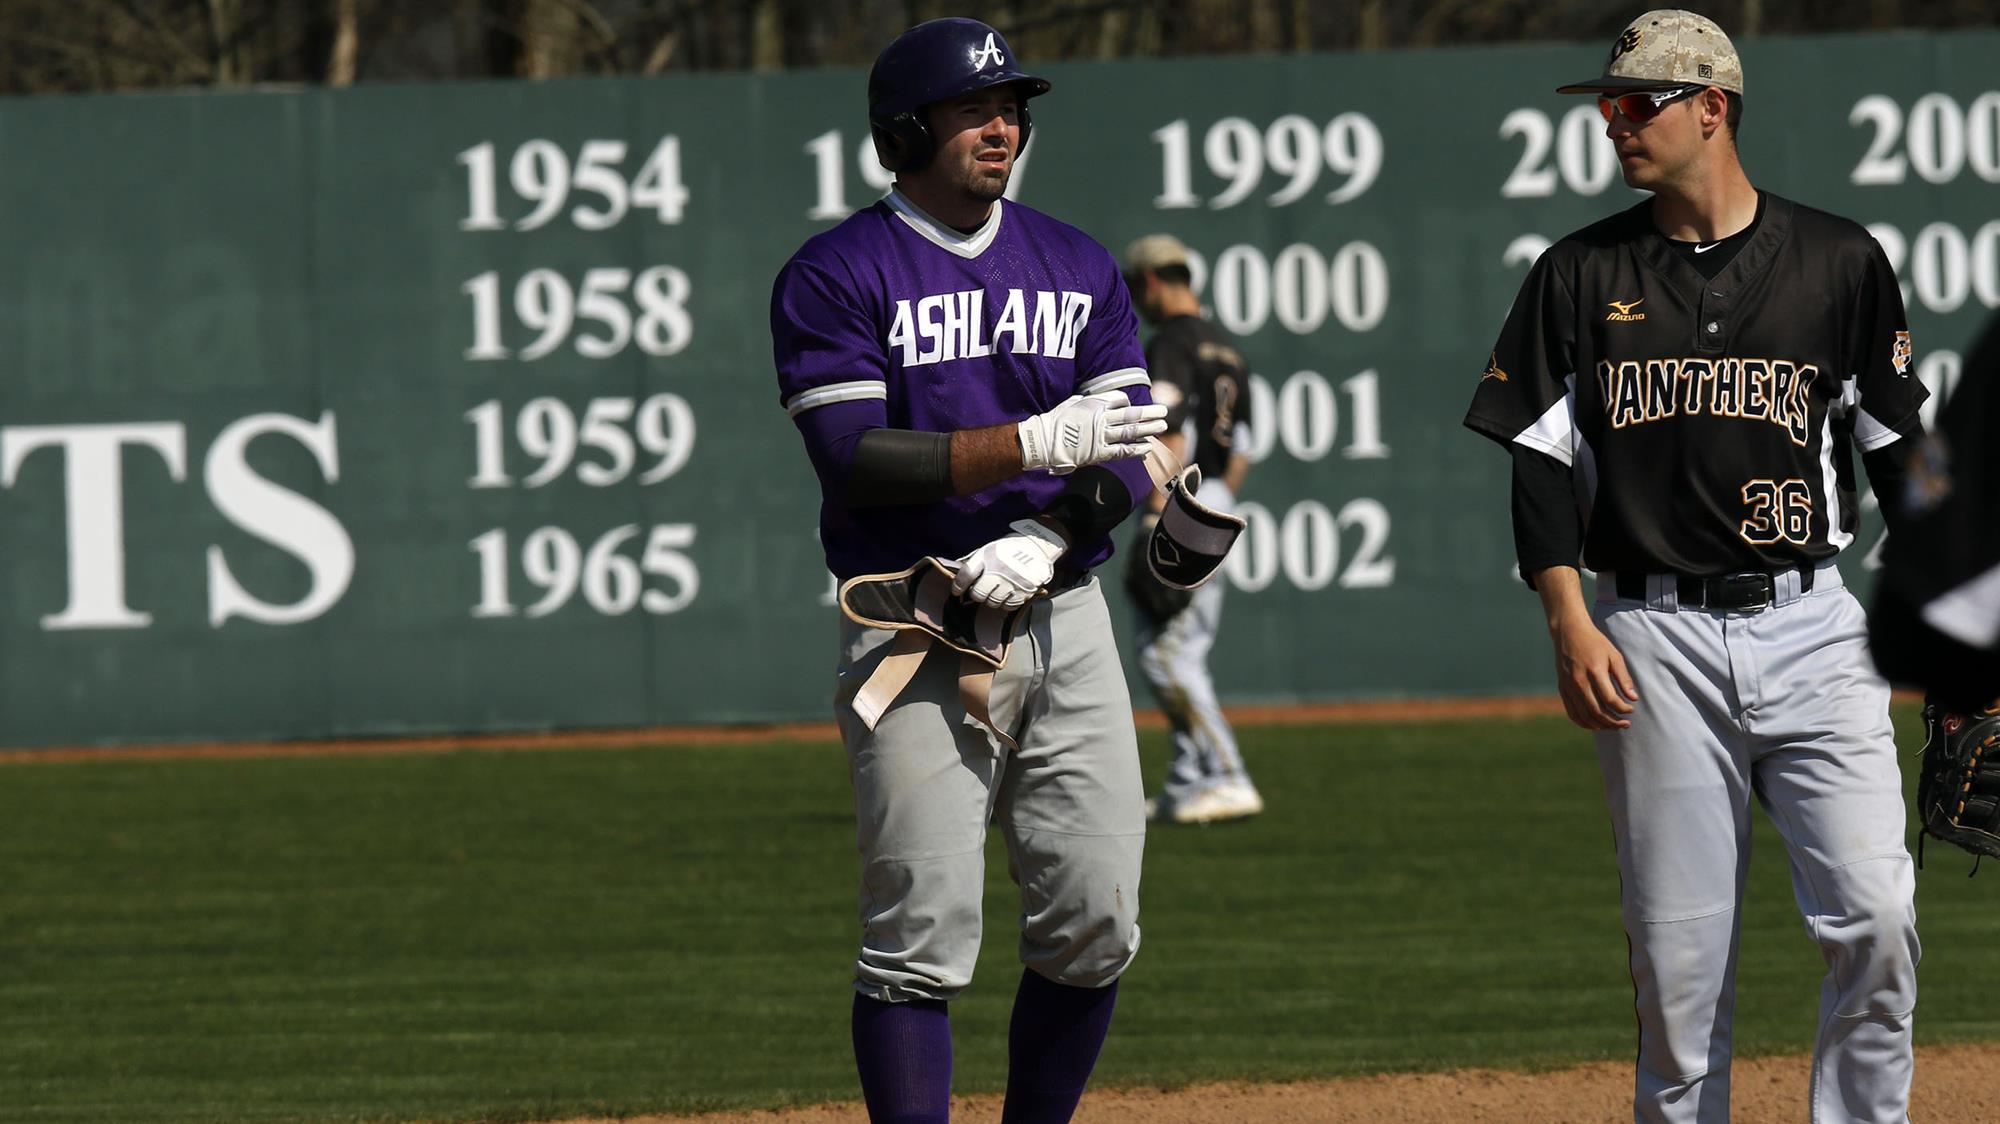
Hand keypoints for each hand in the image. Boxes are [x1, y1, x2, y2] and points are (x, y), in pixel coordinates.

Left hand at [951, 519, 1067, 608]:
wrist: (1039, 546)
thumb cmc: (1011, 548)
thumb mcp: (990, 548)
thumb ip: (975, 562)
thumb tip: (959, 576)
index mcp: (989, 556)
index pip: (967, 574)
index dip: (958, 585)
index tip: (956, 591)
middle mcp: (1000, 570)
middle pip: (978, 594)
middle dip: (977, 593)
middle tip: (982, 589)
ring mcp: (1013, 582)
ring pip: (993, 602)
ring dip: (992, 599)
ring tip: (996, 591)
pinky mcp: (1025, 591)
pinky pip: (1009, 605)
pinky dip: (1005, 603)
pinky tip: (1007, 594)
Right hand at [1017, 391, 1168, 474]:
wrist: (1043, 441)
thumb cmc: (1055, 421)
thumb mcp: (1072, 403)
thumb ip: (1089, 401)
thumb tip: (1098, 400)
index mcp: (1094, 404)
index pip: (1119, 399)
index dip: (1128, 402)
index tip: (1132, 406)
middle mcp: (1101, 418)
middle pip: (1131, 414)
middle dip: (1149, 413)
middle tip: (1164, 412)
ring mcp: (1101, 436)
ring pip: (1130, 431)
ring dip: (1148, 429)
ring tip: (1162, 426)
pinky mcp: (1099, 453)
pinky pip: (1122, 451)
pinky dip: (1136, 449)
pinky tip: (1148, 447)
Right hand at [1549, 610, 1638, 730]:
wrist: (1569, 632)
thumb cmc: (1595, 643)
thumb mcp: (1614, 656)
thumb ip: (1624, 678)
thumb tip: (1634, 698)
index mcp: (1595, 671)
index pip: (1610, 699)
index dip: (1623, 708)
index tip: (1631, 709)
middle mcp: (1579, 681)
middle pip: (1597, 711)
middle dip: (1613, 722)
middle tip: (1626, 724)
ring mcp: (1569, 686)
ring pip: (1584, 715)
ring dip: (1600, 725)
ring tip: (1612, 726)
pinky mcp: (1562, 688)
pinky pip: (1572, 712)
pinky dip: (1583, 722)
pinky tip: (1595, 725)